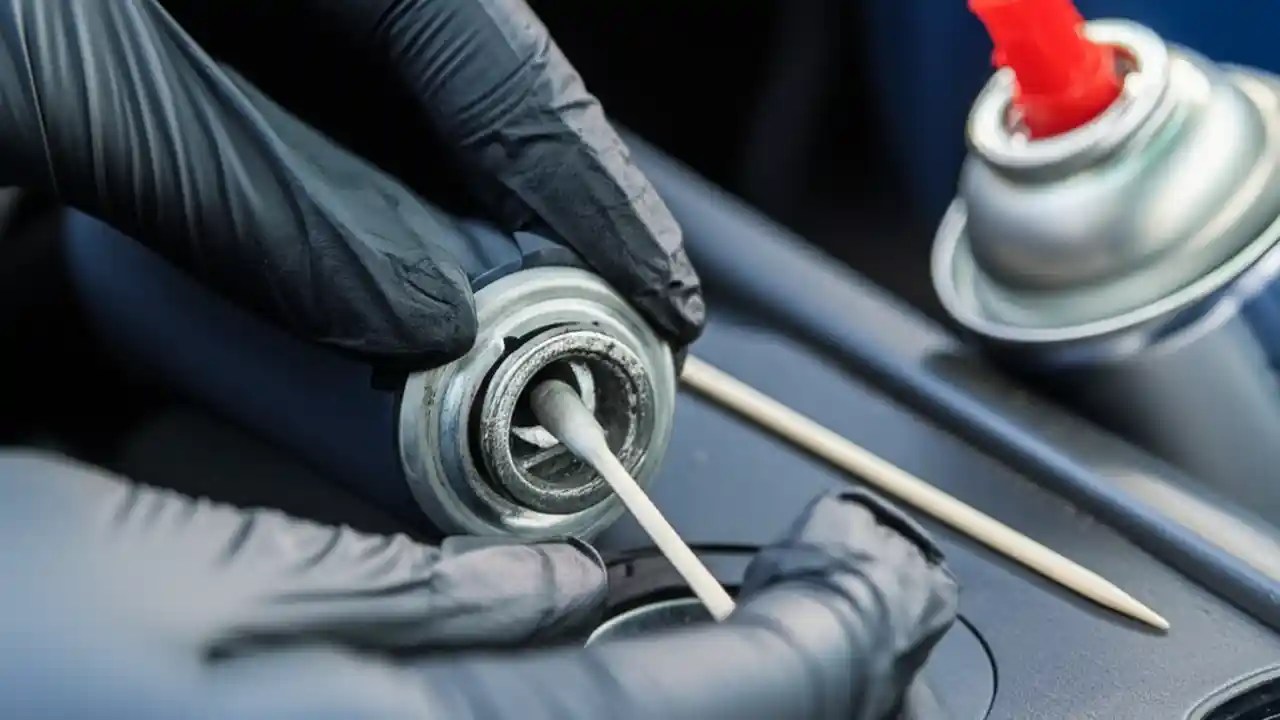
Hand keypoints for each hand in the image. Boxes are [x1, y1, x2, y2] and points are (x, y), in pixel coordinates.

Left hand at [0, 0, 703, 364]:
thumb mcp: (80, 76)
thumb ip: (264, 195)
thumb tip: (422, 308)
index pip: (489, 45)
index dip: (589, 181)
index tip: (661, 297)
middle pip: (446, 104)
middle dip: (530, 233)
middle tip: (596, 348)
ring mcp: (217, 33)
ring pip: (372, 152)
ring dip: (439, 261)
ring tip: (512, 357)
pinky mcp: (162, 89)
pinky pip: (285, 179)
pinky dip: (336, 259)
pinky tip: (379, 324)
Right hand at [0, 451, 956, 719]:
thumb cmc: (18, 655)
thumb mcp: (211, 587)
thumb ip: (429, 595)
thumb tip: (580, 585)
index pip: (751, 703)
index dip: (854, 623)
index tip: (886, 556)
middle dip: (851, 687)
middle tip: (875, 596)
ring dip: (781, 714)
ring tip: (811, 638)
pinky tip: (664, 685)